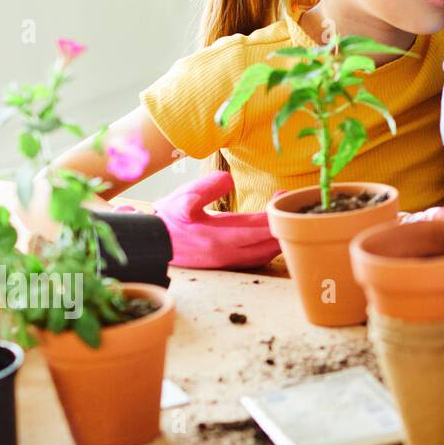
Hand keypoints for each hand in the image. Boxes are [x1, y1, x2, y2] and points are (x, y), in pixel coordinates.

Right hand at [153, 172, 280, 270]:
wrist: (151, 243)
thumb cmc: (168, 219)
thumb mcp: (183, 198)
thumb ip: (206, 188)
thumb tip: (228, 179)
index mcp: (218, 238)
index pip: (259, 231)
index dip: (275, 215)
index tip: (284, 197)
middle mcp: (227, 255)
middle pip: (268, 245)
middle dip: (283, 226)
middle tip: (292, 205)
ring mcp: (227, 262)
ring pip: (264, 255)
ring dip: (279, 238)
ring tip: (286, 216)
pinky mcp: (226, 264)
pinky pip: (255, 259)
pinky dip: (268, 247)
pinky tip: (273, 233)